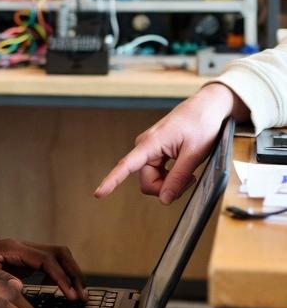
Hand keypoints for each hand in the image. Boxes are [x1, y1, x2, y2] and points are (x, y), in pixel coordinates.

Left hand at [0, 238, 85, 300]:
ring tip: (77, 295)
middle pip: (58, 253)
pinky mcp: (23, 261)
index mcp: (12, 247)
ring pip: (56, 257)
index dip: (61, 277)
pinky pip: (48, 265)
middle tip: (82, 295)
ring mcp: (23, 253)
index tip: (70, 295)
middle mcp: (21, 246)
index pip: (46, 259)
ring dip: (69, 274)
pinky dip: (59, 276)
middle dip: (73, 273)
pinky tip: (61, 291)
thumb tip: (19, 288)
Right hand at [94, 82, 248, 203]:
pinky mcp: (156, 152)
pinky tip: (183, 169)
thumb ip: (178, 177)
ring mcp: (150, 149)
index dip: (112, 181)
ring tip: (189, 172)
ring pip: (153, 179)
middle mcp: (145, 146)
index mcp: (151, 142)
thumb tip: (165, 199)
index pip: (126, 165)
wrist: (207, 107)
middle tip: (190, 180)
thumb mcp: (194, 153)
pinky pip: (158, 173)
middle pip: (147, 181)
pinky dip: (171, 177)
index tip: (99, 193)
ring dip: (170, 182)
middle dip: (166, 188)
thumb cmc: (201, 123)